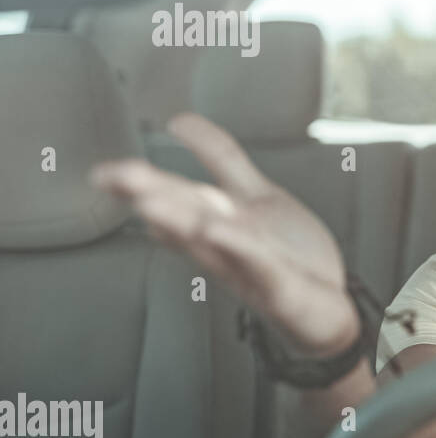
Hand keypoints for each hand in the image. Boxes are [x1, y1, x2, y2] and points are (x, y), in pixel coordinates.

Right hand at [89, 113, 358, 357]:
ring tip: (148, 202)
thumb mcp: (257, 195)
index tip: (104, 173)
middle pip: (186, 216)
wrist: (328, 313)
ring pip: (211, 242)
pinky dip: (238, 246)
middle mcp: (227, 248)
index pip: (179, 195)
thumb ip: (222, 160)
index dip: (145, 182)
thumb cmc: (289, 256)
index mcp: (220, 223)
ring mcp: (252, 270)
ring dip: (181, 222)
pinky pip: (259, 265)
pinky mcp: (281, 289)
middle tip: (114, 178)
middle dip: (151, 195)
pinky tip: (217, 230)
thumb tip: (179, 124)